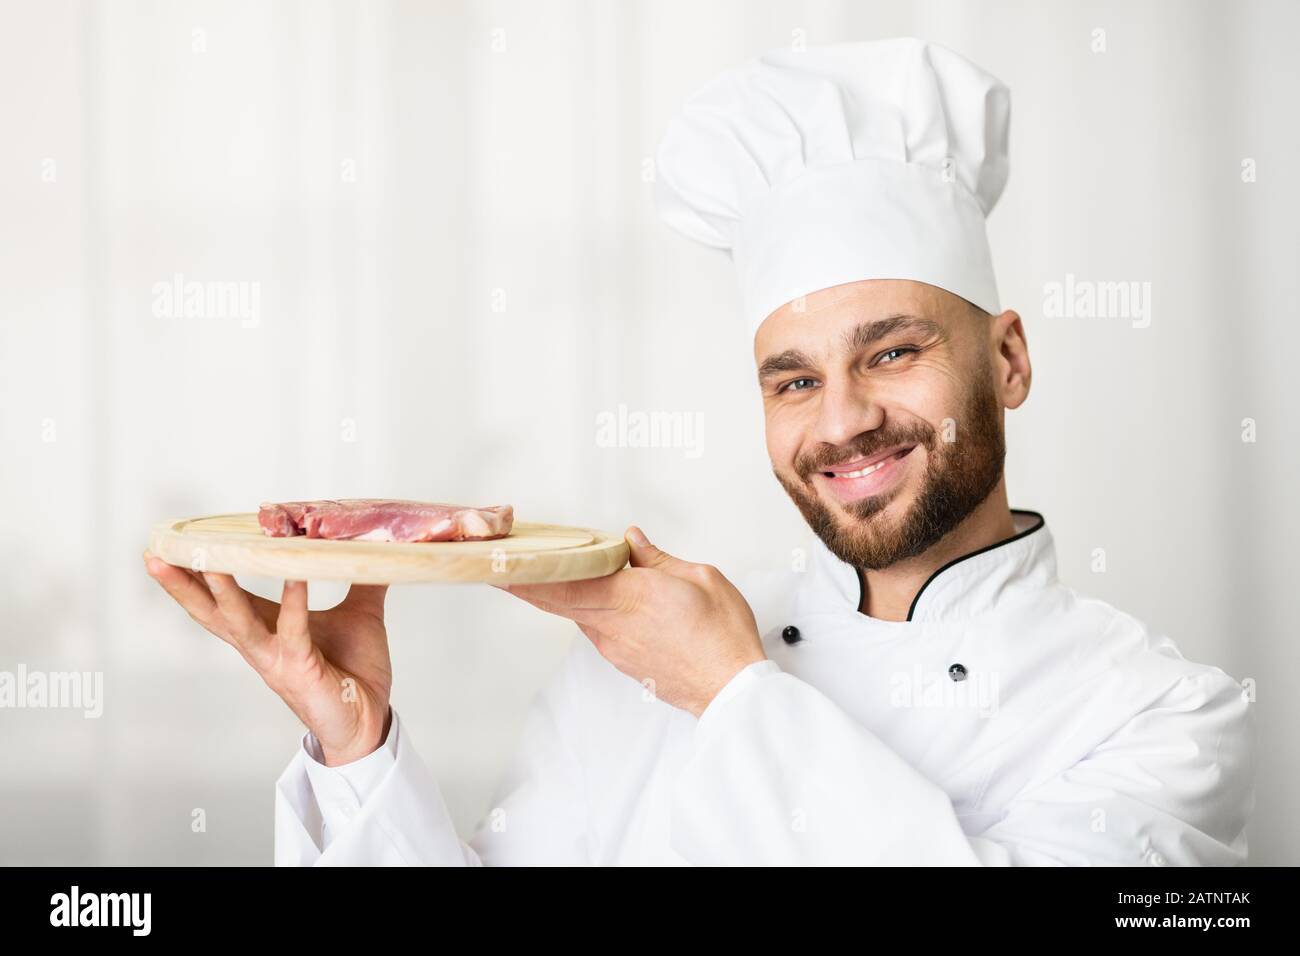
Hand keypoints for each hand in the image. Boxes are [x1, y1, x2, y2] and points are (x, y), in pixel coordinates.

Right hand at [143, 551, 391, 765]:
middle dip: (182, 584)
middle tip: (156, 554)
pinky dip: (294, 602)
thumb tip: (373, 547)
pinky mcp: (299, 670)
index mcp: (267, 628)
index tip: (170, 545)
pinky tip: (294, 576)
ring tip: (206, 560)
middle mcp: (261, 644)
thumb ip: (363, 580)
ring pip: (238, 621)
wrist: (371, 719)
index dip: (196, 574)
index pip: (222, 597)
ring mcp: (275, 659)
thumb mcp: (361, 615)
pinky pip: (293, 631)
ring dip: (221, 591)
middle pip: (210, 611)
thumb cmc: (356, 670)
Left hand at [499, 527, 765, 716]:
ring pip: (577, 614)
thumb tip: (632, 541)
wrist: (731, 686)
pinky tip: (593, 600)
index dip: (531, 571)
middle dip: (525, 583)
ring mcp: (616, 646)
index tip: (503, 561)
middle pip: (558, 600)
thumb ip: (657, 558)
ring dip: (558, 595)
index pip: (567, 580)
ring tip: (544, 574)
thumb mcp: (699, 577)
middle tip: (499, 568)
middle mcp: (615, 623)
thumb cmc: (722, 634)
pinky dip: (586, 611)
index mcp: (631, 595)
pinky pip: (596, 629)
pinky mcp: (623, 661)